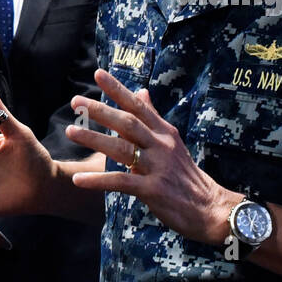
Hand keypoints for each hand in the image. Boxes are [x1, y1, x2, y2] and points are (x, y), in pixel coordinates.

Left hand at [65, 68, 237, 245]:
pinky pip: (121, 182)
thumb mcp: (172, 143)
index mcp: (165, 133)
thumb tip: (141, 92)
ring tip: (70, 131)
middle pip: (128, 122)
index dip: (118, 89)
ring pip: (121, 148)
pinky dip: (98, 180)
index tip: (98, 73)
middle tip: (75, 101)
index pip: (139, 106)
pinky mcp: (153, 190)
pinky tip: (78, 180)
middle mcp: (162, 146)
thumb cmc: (186, 176)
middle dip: (100, 110)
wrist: (211, 208)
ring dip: (93, 139)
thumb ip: (153, 118)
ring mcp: (158, 167)